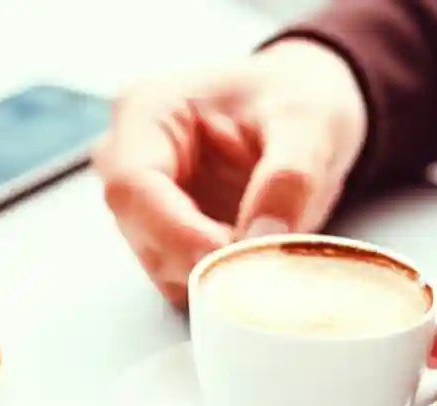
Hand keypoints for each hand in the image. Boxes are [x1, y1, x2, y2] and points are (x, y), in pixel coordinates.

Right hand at [94, 39, 367, 306]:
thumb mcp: (309, 122)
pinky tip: (258, 260)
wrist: (301, 104)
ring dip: (214, 276)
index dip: (177, 233)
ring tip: (270, 257)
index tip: (230, 258)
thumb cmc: (295, 95)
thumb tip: (263, 238)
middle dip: (202, 261)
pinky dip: (221, 280)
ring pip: (161, 264)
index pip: (134, 187)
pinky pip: (183, 275)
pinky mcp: (165, 235)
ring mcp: (143, 203)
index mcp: (146, 112)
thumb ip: (289, 177)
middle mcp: (127, 159)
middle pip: (143, 234)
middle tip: (266, 266)